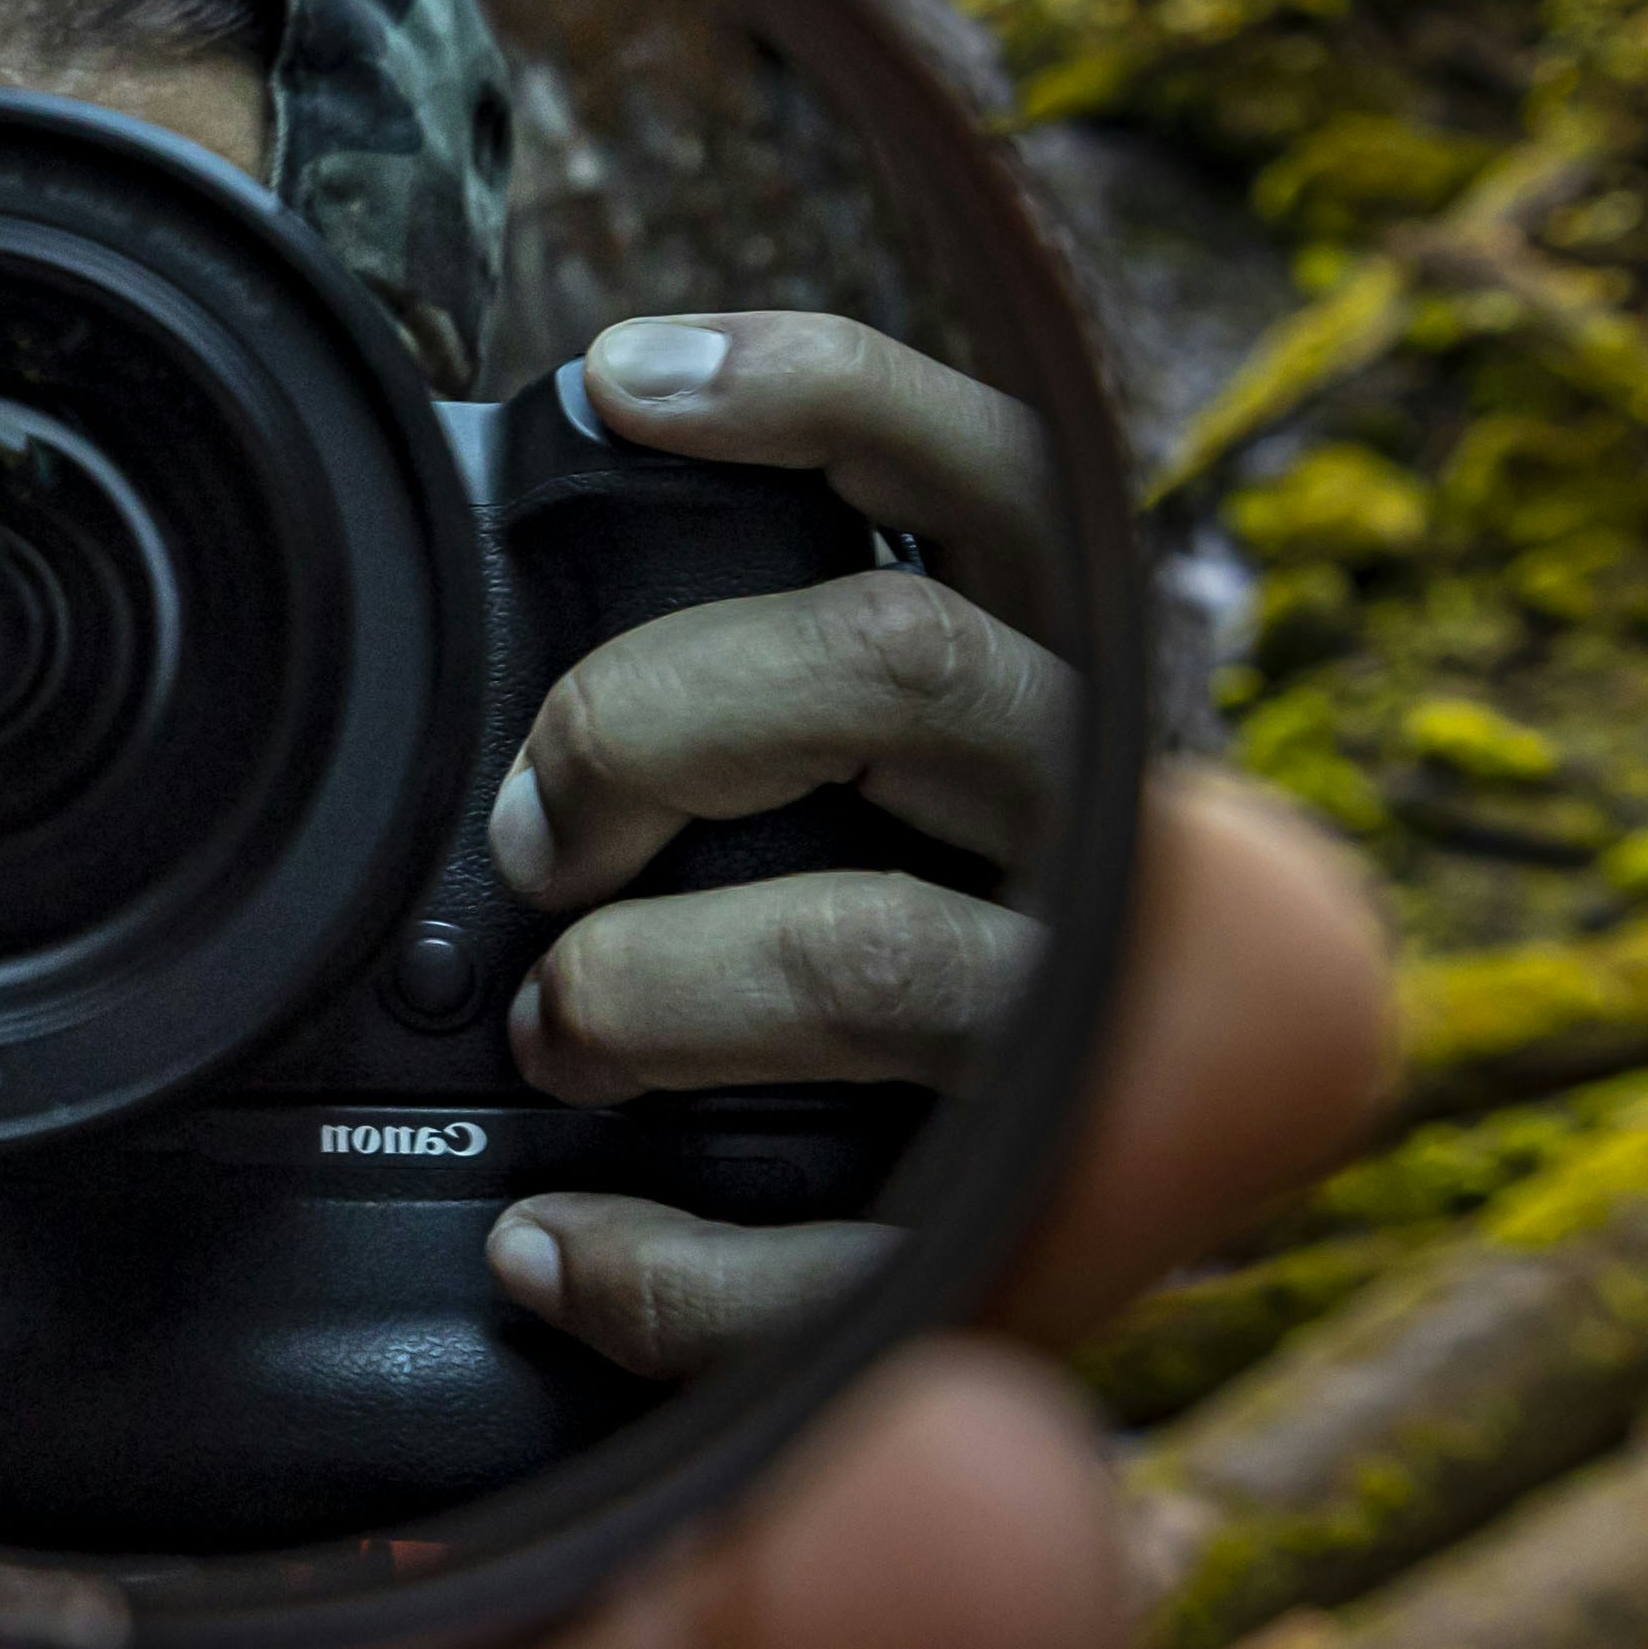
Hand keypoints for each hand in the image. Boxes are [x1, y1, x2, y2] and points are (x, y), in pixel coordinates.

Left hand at [480, 311, 1081, 1381]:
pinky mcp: (1028, 1239)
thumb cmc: (947, 934)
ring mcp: (1080, 1038)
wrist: (1092, 1224)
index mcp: (1079, 692)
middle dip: (654, 721)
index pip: (998, 473)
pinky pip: (839, 1259)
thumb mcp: (930, 774)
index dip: (821, 392)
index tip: (621, 382)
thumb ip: (809, 669)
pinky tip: (553, 1247)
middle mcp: (1108, 833)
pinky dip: (662, 1266)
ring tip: (550, 1029)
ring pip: (863, 949)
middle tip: (539, 826)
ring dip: (646, 985)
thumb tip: (566, 510)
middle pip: (892, 667)